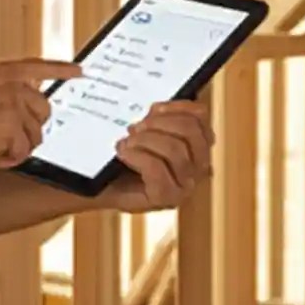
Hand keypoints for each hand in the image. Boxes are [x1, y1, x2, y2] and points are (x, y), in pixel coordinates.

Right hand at [0, 58, 81, 176]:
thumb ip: (1, 95)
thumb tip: (27, 107)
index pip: (38, 66)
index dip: (61, 70)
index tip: (80, 71)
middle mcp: (8, 82)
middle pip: (44, 110)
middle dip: (28, 128)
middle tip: (0, 137)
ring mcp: (11, 102)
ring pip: (35, 135)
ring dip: (15, 146)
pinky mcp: (12, 125)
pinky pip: (23, 152)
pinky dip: (6, 159)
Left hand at [99, 100, 214, 212]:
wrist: (103, 186)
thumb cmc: (124, 156)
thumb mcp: (144, 130)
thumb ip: (157, 118)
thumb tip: (158, 109)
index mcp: (196, 146)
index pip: (200, 117)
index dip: (176, 106)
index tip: (153, 108)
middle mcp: (197, 168)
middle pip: (191, 132)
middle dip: (159, 123)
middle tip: (135, 128)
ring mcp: (185, 186)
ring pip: (175, 150)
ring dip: (145, 140)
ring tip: (126, 143)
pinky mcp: (166, 198)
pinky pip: (157, 170)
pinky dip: (136, 156)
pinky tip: (123, 153)